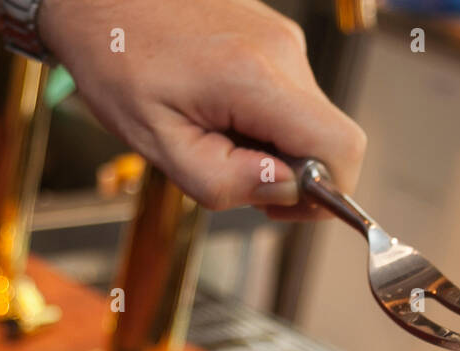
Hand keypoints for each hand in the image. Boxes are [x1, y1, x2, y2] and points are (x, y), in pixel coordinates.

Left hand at [39, 0, 366, 215]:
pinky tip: (218, 109)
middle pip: (328, 138)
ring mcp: (282, 38)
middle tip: (230, 169)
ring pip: (308, 121)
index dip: (327, 190)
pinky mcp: (276, 36)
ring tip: (214, 132)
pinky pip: (291, 98)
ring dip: (271, 146)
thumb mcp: (160, 145)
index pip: (342, 147)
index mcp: (255, 79)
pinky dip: (264, 120)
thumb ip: (226, 181)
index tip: (282, 204)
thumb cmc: (117, 62)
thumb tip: (287, 191)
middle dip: (290, 173)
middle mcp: (282, 51)